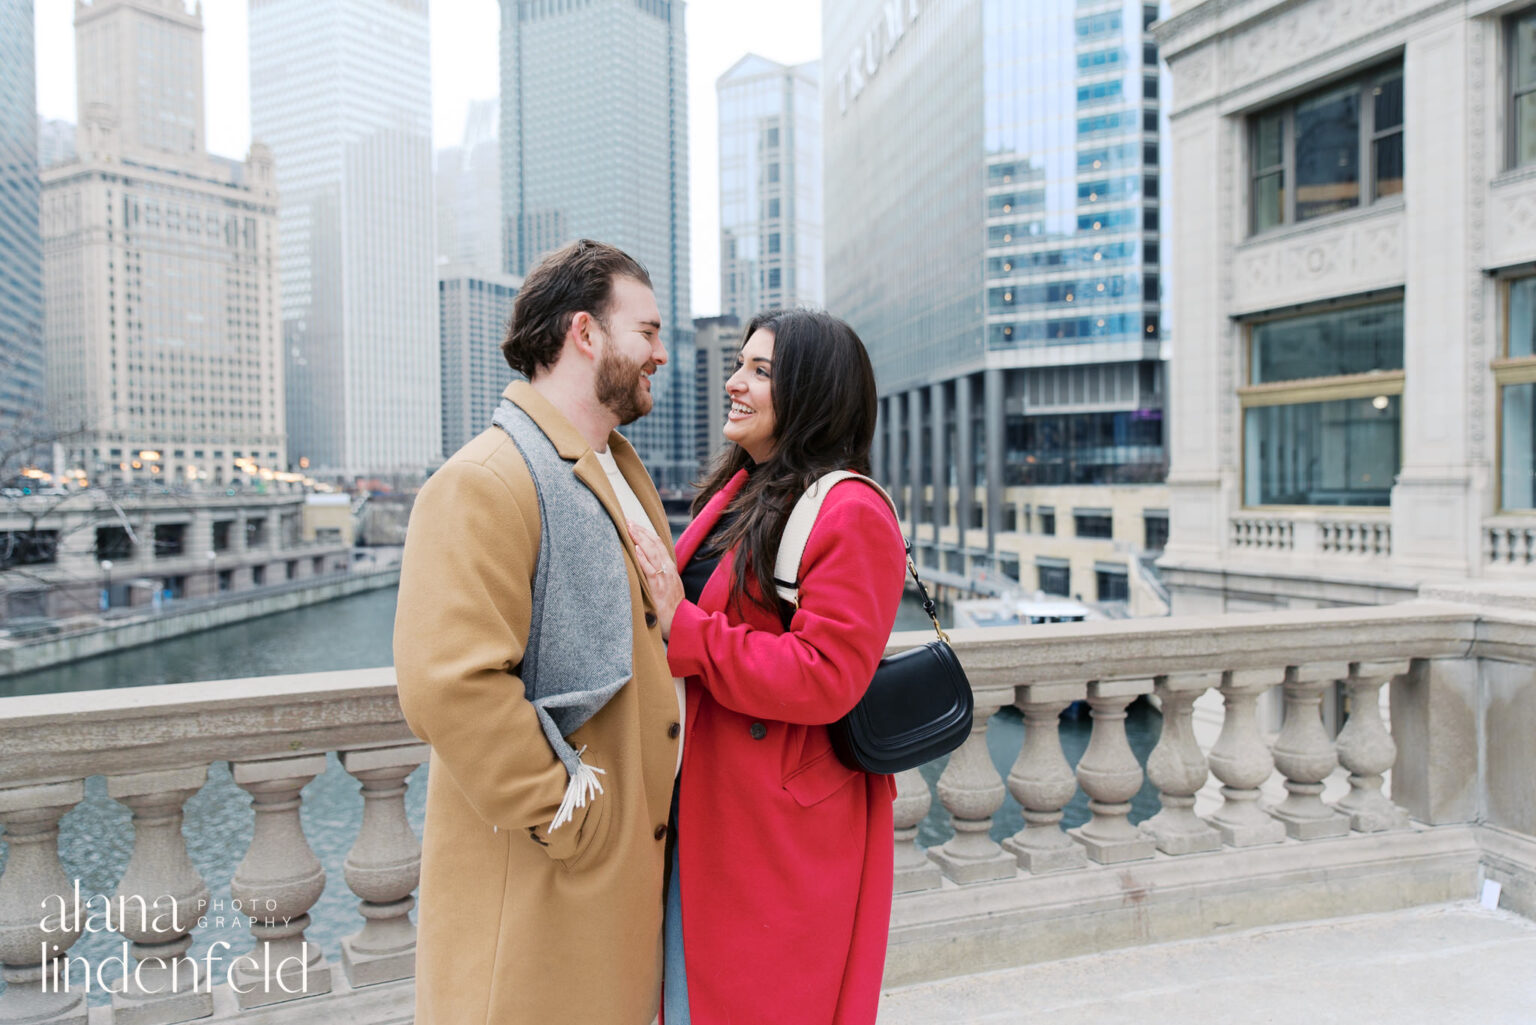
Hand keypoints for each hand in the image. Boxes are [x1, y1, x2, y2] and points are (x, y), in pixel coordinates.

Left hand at [627, 520, 682, 639]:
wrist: (679, 622)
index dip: (648, 532)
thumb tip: (646, 563)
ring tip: (629, 528)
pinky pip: (649, 569)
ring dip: (640, 539)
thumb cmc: (671, 607)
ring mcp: (663, 577)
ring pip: (652, 552)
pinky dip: (643, 557)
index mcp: (670, 567)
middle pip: (654, 544)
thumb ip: (659, 574)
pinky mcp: (657, 587)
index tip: (636, 524)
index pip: (659, 544)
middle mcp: (667, 569)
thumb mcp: (668, 585)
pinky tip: (636, 548)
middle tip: (628, 521)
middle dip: (641, 531)